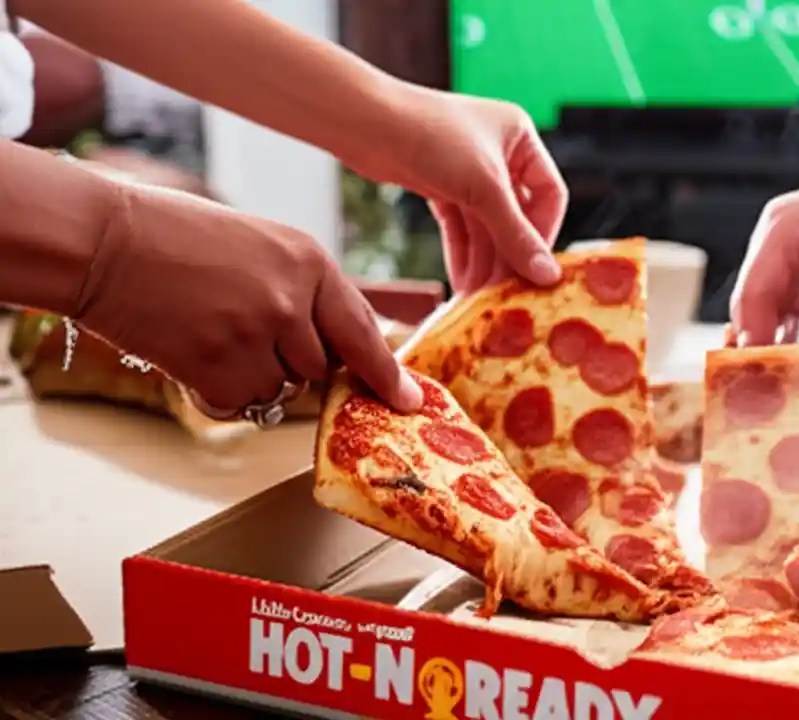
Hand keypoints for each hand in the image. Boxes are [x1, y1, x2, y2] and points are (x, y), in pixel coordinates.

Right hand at [73, 183, 422, 416]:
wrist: (104, 241)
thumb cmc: (178, 237)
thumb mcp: (264, 245)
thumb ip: (305, 292)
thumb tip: (333, 345)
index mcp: (309, 262)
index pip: (363, 331)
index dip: (385, 373)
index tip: (407, 400)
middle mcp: (291, 301)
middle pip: (320, 368)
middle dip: (293, 363)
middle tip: (245, 331)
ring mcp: (255, 337)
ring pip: (281, 390)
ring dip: (255, 376)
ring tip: (213, 332)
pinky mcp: (217, 369)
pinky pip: (240, 404)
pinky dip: (220, 392)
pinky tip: (194, 352)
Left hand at [364, 84, 568, 293]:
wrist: (363, 123)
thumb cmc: (431, 137)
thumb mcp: (483, 188)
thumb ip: (516, 234)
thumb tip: (547, 276)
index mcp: (520, 137)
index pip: (549, 195)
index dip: (543, 233)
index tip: (535, 269)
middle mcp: (499, 153)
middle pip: (515, 216)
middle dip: (507, 256)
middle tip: (505, 295)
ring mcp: (468, 171)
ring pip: (486, 226)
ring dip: (484, 262)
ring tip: (481, 298)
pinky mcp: (440, 186)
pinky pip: (461, 227)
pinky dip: (463, 253)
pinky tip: (463, 283)